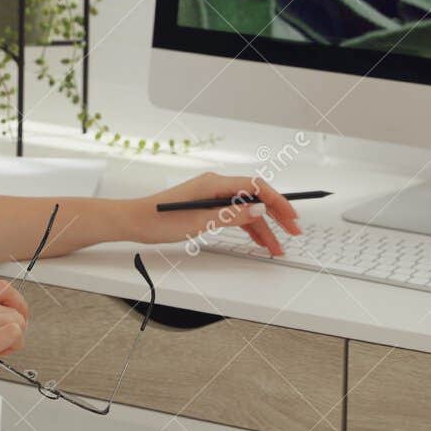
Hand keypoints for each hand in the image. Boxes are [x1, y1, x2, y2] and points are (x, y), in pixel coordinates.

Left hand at [127, 172, 301, 256]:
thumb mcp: (200, 221)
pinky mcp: (208, 207)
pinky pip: (235, 215)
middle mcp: (216, 186)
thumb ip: (231, 215)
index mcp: (215, 183)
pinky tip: (259, 240)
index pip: (255, 187)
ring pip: (246, 210)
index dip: (277, 201)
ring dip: (263, 228)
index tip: (291, 215)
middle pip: (255, 198)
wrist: (136, 221)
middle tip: (293, 231)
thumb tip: (258, 209)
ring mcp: (213, 196)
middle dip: (276, 214)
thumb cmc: (160, 219)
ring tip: (277, 247)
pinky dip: (248, 228)